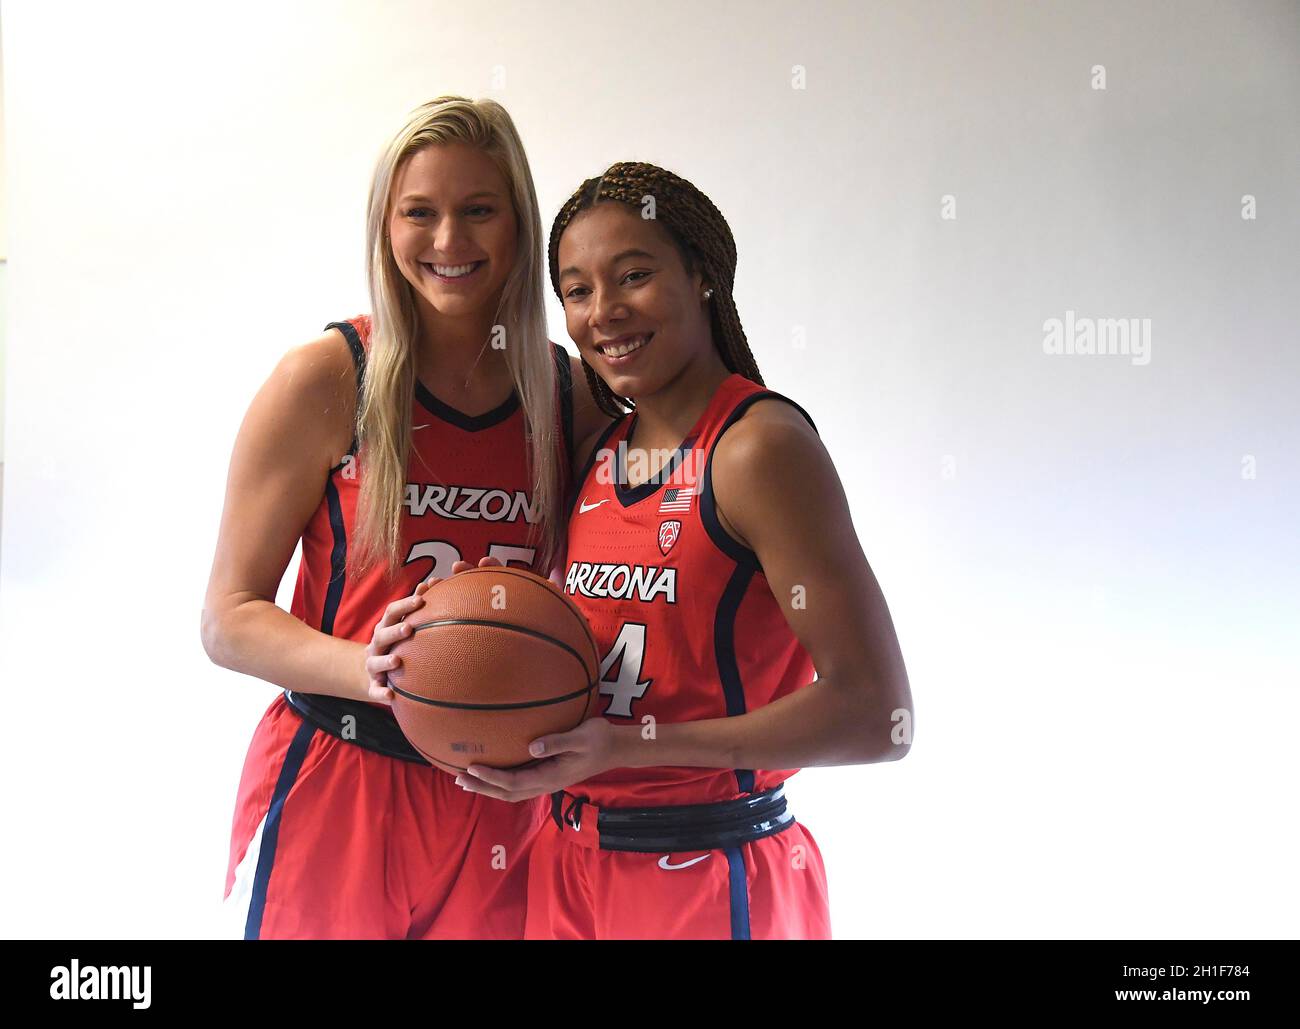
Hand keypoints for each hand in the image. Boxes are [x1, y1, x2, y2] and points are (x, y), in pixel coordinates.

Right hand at [365, 556, 504, 704]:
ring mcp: (373, 666)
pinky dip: (380, 693)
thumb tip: (440, 582)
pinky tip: (390, 695)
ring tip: (397, 660)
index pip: (391, 612)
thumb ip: (419, 610)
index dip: (404, 605)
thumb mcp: (404, 627)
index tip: (421, 599)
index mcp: (386, 628)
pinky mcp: (373, 686)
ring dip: (385, 660)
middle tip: (409, 627)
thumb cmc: (397, 645)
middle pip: (381, 634)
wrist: (374, 673)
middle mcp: (377, 645)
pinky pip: (375, 690)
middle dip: (394, 630)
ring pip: (374, 662)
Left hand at [455, 717, 618, 801]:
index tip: (471, 768)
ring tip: (466, 780)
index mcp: (551, 776)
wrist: (616, 748)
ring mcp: (546, 782)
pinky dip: (500, 782)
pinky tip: (491, 772)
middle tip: (458, 779)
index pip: (514, 782)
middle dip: (483, 787)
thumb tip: (532, 747)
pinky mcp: (547, 776)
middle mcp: (546, 784)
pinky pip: (519, 784)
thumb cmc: (599, 739)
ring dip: (488, 787)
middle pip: (507, 793)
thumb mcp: (581, 737)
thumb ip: (557, 742)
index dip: (491, 778)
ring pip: (512, 791)